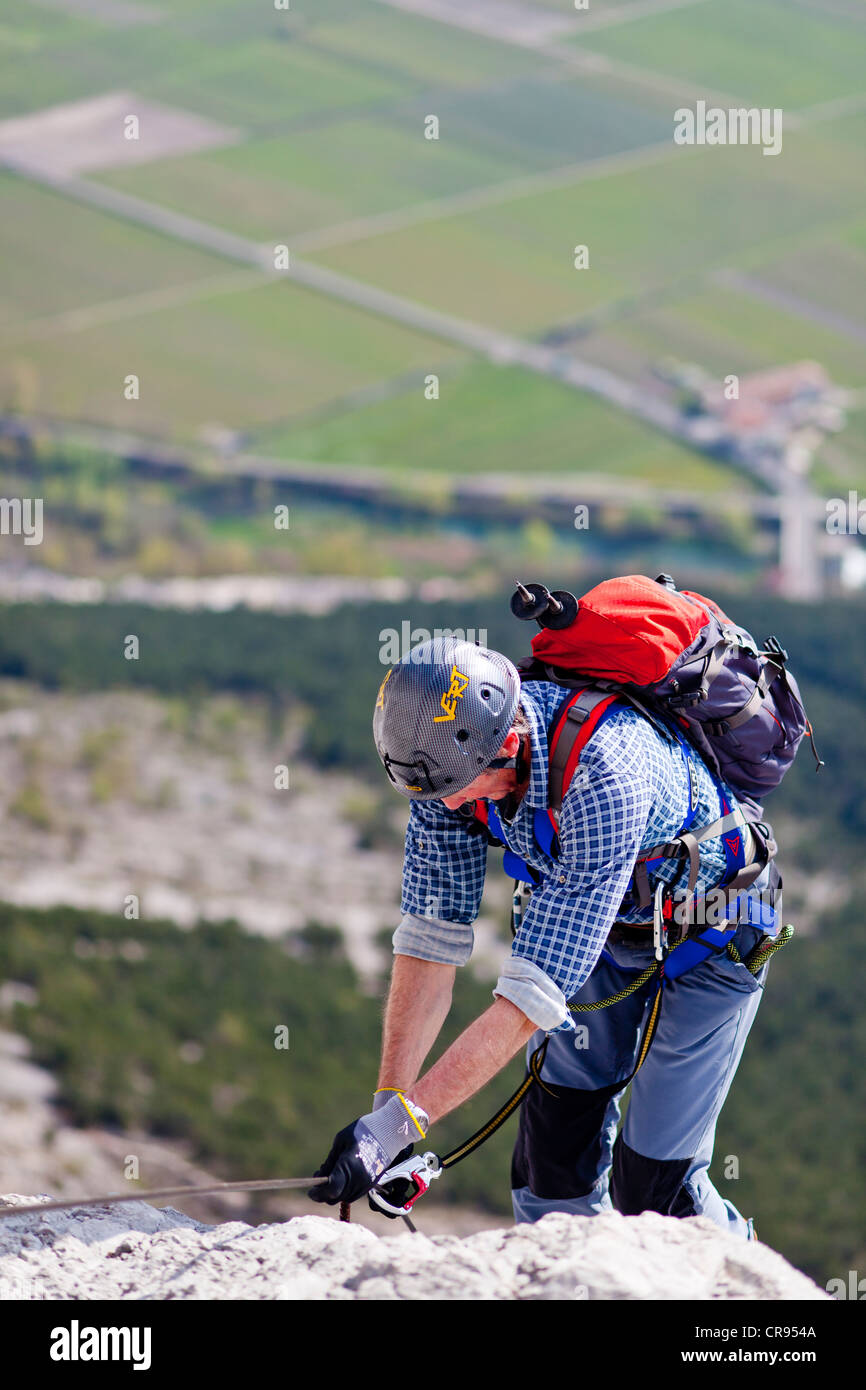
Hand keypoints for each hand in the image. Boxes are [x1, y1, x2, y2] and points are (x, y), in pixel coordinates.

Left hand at [308, 1093, 427, 1205]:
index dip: (318, 1194)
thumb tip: (320, 1177)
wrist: (390, 1130)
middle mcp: (359, 1178)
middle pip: (336, 1197)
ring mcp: (367, 1183)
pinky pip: (354, 1194)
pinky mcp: (372, 1183)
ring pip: (345, 1198)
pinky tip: (341, 1177)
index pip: (331, 1189)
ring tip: (329, 1175)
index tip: (311, 1191)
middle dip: (323, 1193)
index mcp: (350, 1165)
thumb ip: (330, 1161)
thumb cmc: (363, 1130)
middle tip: (317, 1179)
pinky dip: (345, 1190)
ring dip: (334, 1192)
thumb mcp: (341, 1140)